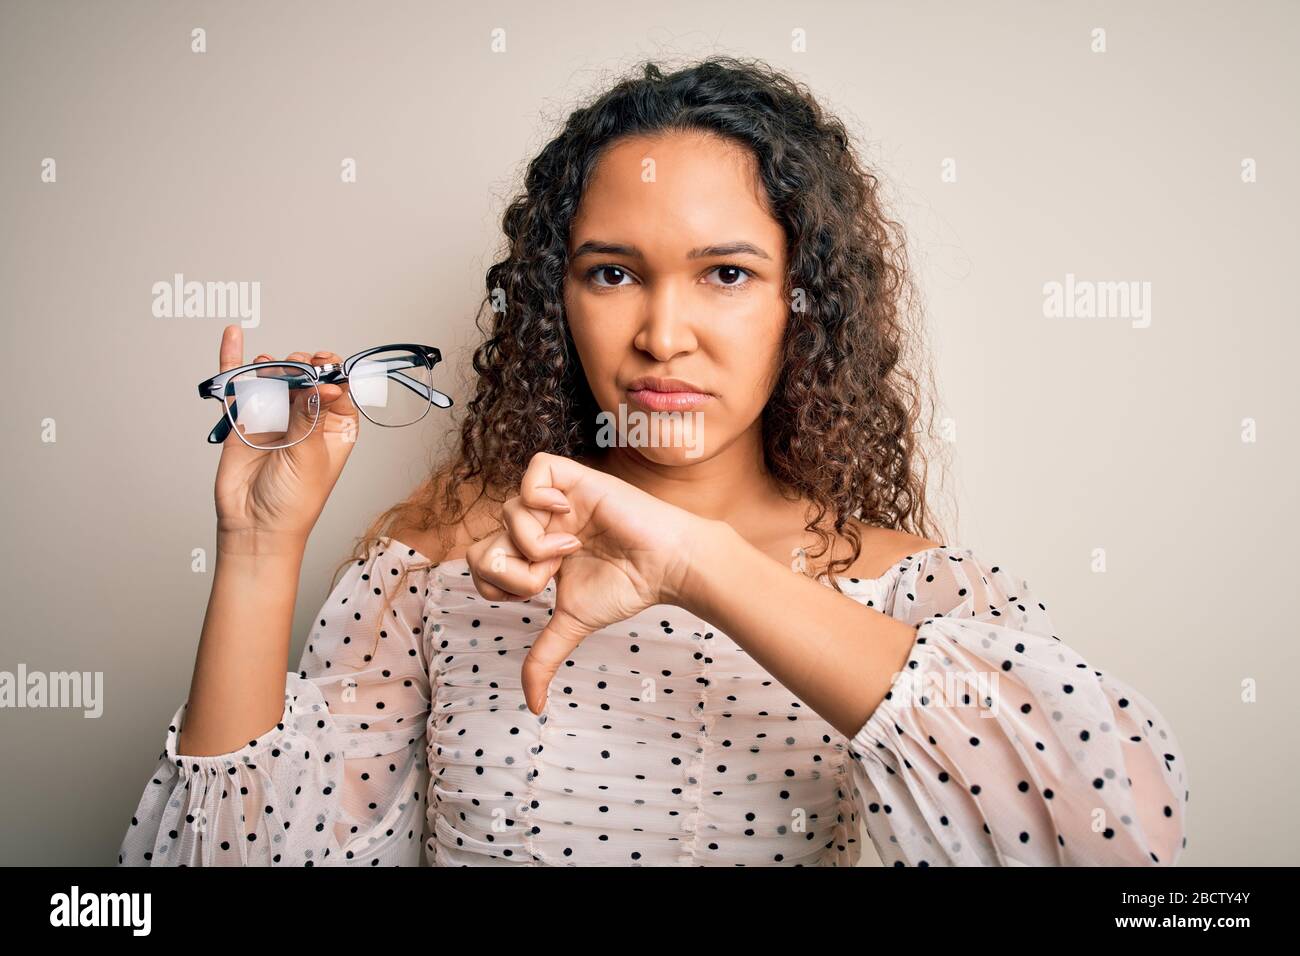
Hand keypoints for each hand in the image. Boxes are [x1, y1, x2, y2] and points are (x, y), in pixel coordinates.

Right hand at [211, 325, 360, 542]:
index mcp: (336, 427)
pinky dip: (235, 360)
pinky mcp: (245, 419)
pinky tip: (234, 335)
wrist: (255, 527)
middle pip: (307, 377)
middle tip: (296, 368)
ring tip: (271, 367)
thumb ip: (309, 417)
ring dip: (274, 366)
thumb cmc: (294, 502)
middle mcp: (307, 417)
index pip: (339, 388)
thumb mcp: (309, 456)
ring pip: (275, 377)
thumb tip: (323, 383)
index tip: (324, 363)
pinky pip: (240, 384)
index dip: (332, 372)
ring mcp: (275, 416)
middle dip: (302, 366)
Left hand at [465, 452, 707, 714]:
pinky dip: (539, 497)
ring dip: (534, 542)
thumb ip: (544, 657)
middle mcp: (538, 524)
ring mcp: (553, 499)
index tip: (540, 593)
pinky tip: (567, 513)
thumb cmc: (626, 587)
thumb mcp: (572, 624)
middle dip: (511, 570)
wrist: (665, 566)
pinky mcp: (572, 478)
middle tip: (552, 574)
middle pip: (483, 542)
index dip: (499, 586)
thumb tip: (533, 706)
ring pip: (505, 512)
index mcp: (531, 553)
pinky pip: (533, 472)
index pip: (482, 566)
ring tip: (572, 548)